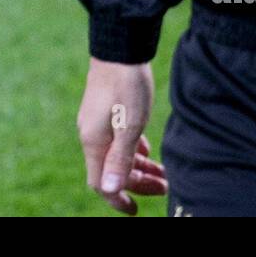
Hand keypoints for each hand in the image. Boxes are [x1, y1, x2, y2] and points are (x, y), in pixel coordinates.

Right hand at [77, 58, 166, 214]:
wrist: (120, 47)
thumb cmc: (127, 86)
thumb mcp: (129, 126)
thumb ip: (120, 159)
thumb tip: (110, 190)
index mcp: (93, 142)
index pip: (100, 183)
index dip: (117, 199)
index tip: (135, 210)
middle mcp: (90, 135)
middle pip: (111, 171)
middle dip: (137, 182)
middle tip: (165, 186)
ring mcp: (97, 122)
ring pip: (116, 155)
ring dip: (139, 167)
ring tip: (163, 171)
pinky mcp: (105, 111)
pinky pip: (117, 140)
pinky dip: (133, 150)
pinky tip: (148, 150)